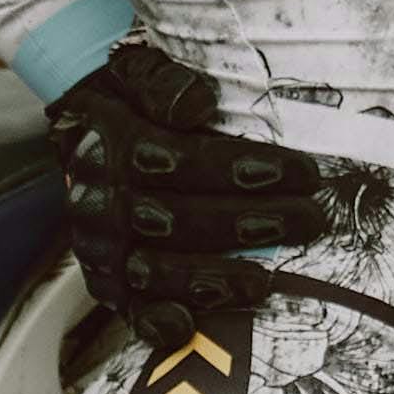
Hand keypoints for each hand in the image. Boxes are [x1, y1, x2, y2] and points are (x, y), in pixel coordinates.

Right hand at [46, 37, 350, 342]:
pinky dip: (154, 321)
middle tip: (310, 220)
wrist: (82, 123)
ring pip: (152, 271)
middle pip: (172, 221)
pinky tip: (188, 325)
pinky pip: (127, 308)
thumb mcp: (136, 69)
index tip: (300, 171)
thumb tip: (197, 102)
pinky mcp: (106, 277)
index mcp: (106, 143)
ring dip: (213, 279)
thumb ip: (161, 81)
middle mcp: (99, 199)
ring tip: (266, 279)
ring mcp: (101, 243)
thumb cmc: (127, 96)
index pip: (173, 159)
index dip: (237, 169)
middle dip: (248, 225)